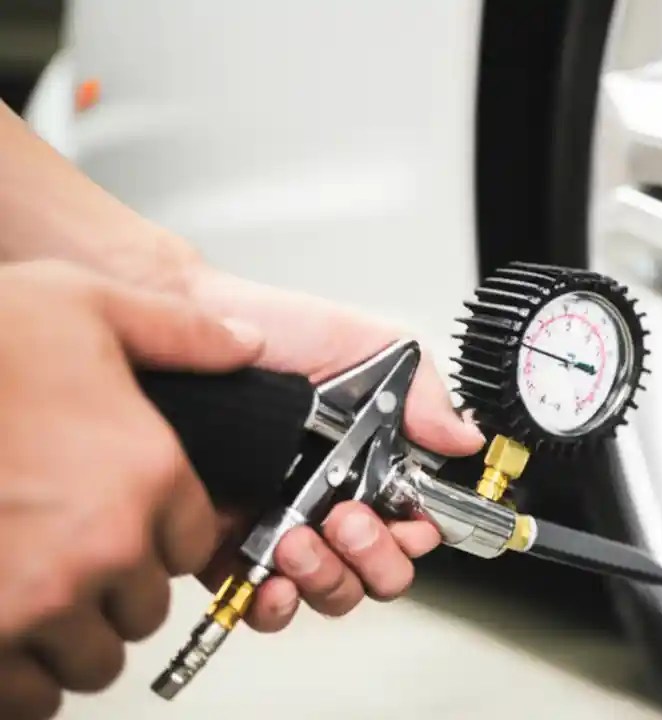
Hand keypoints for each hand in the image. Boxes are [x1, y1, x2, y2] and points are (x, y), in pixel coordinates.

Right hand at [0, 260, 263, 719]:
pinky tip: (3, 631)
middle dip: (114, 591)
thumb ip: (179, 332)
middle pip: (144, 610)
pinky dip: (18, 677)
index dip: (160, 536)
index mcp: (150, 474)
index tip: (128, 522)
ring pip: (91, 660)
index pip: (193, 546)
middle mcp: (106, 545)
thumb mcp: (86, 304)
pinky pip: (26, 696)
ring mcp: (39, 599)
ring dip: (69, 639)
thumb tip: (246, 343)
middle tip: (72, 557)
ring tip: (35, 595)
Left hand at [188, 267, 485, 631]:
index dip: (416, 535)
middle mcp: (330, 500)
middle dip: (373, 558)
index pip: (412, 526)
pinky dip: (271, 605)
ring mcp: (280, 526)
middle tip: (348, 520)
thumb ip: (422, 391)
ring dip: (326, 578)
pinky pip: (258, 603)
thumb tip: (464, 437)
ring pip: (328, 591)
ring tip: (300, 539)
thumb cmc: (271, 332)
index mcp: (369, 462)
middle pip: (377, 571)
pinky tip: (271, 578)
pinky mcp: (225, 546)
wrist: (188, 334)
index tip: (406, 521)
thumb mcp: (362, 343)